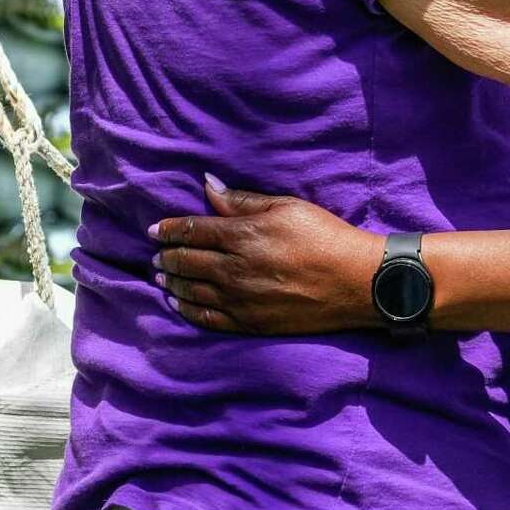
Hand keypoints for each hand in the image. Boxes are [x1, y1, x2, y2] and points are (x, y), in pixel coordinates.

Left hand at [152, 176, 380, 333]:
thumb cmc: (325, 237)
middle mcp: (233, 269)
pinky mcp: (248, 322)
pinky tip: (178, 303)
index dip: (170, 229)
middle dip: (167, 256)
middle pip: (186, 261)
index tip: (155, 229)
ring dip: (171, 282)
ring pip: (191, 291)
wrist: (354, 282)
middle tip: (156, 254)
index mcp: (242, 235)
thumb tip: (208, 186)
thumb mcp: (287, 207)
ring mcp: (239, 299)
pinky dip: (186, 309)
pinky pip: (206, 318)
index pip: (193, 230)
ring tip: (160, 276)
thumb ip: (244, 200)